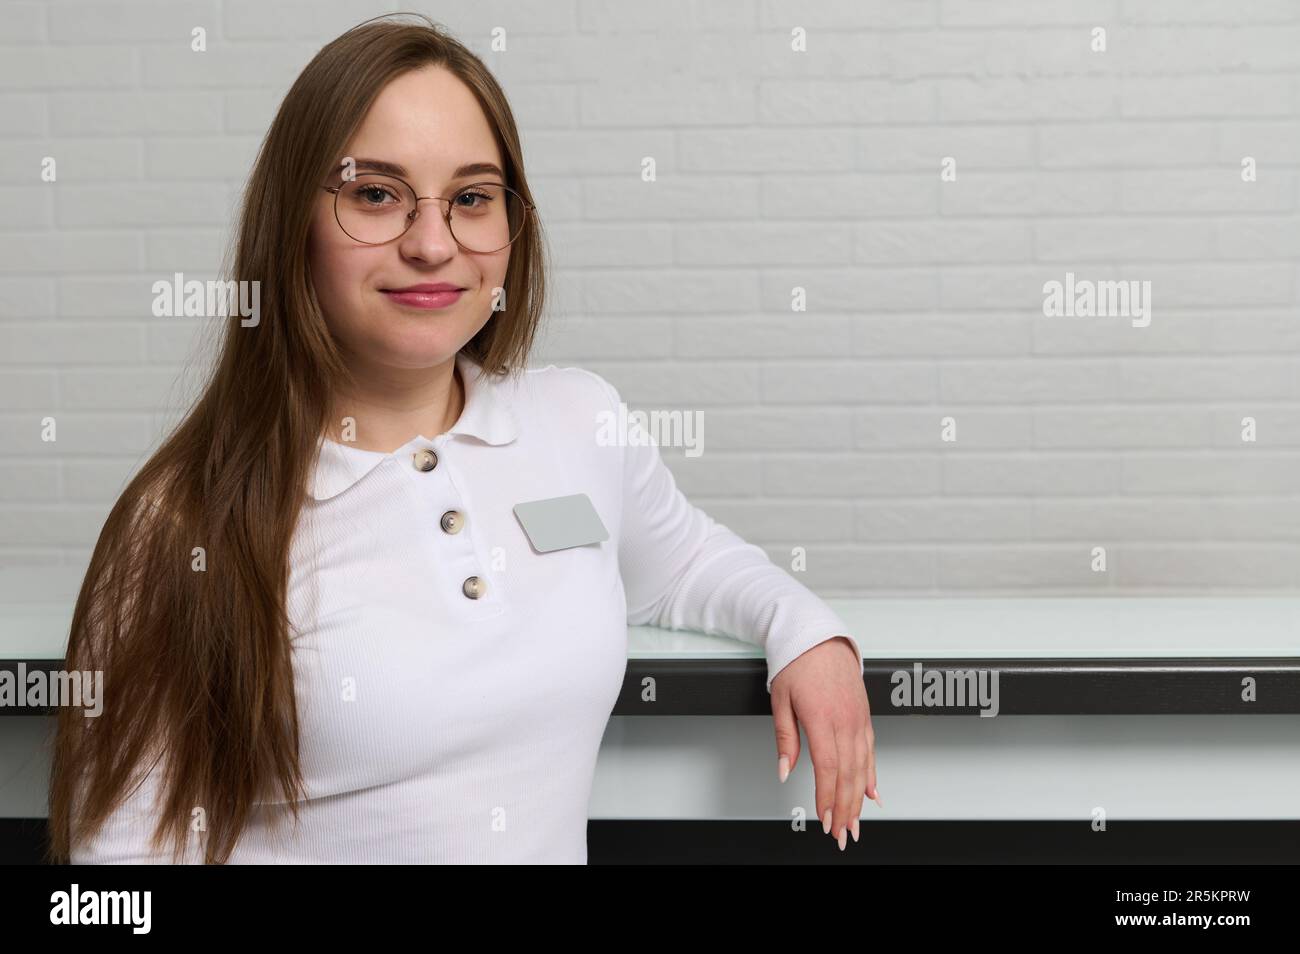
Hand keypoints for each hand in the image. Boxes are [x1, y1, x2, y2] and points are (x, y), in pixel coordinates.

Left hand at [770, 635, 878, 850]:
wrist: (819, 636)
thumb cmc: (797, 663)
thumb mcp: (780, 699)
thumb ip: (785, 738)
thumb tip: (785, 770)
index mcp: (822, 717)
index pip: (827, 767)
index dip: (827, 797)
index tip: (825, 818)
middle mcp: (845, 720)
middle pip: (849, 773)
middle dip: (845, 807)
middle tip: (842, 833)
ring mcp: (858, 718)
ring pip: (863, 766)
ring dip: (859, 798)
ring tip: (855, 822)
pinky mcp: (864, 716)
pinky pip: (871, 751)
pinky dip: (871, 774)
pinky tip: (871, 793)